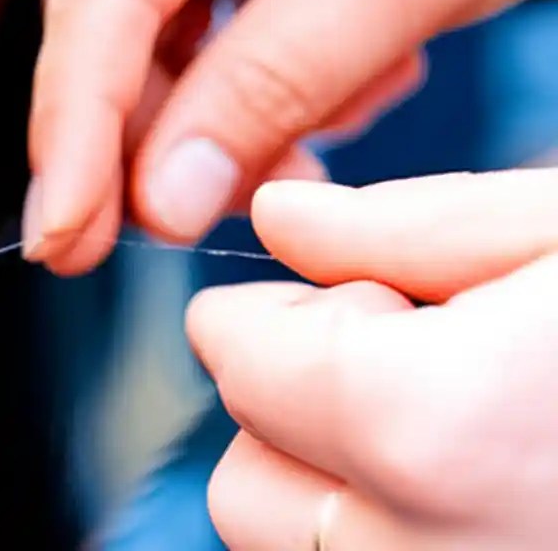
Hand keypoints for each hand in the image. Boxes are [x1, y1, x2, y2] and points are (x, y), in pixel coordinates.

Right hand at [24, 0, 557, 274]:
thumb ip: (278, 76)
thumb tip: (164, 195)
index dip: (74, 128)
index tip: (64, 235)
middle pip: (113, 27)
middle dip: (139, 141)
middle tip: (151, 237)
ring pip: (161, 45)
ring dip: (214, 128)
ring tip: (291, 170)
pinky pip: (216, 38)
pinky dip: (259, 96)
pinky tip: (328, 108)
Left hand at [188, 169, 557, 549]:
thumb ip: (418, 227)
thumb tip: (281, 218)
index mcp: (434, 429)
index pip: (244, 372)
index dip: (268, 316)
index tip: (329, 293)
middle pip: (246, 486)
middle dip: (292, 411)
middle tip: (412, 361)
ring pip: (299, 549)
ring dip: (337, 483)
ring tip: (457, 427)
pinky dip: (393, 529)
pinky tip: (490, 476)